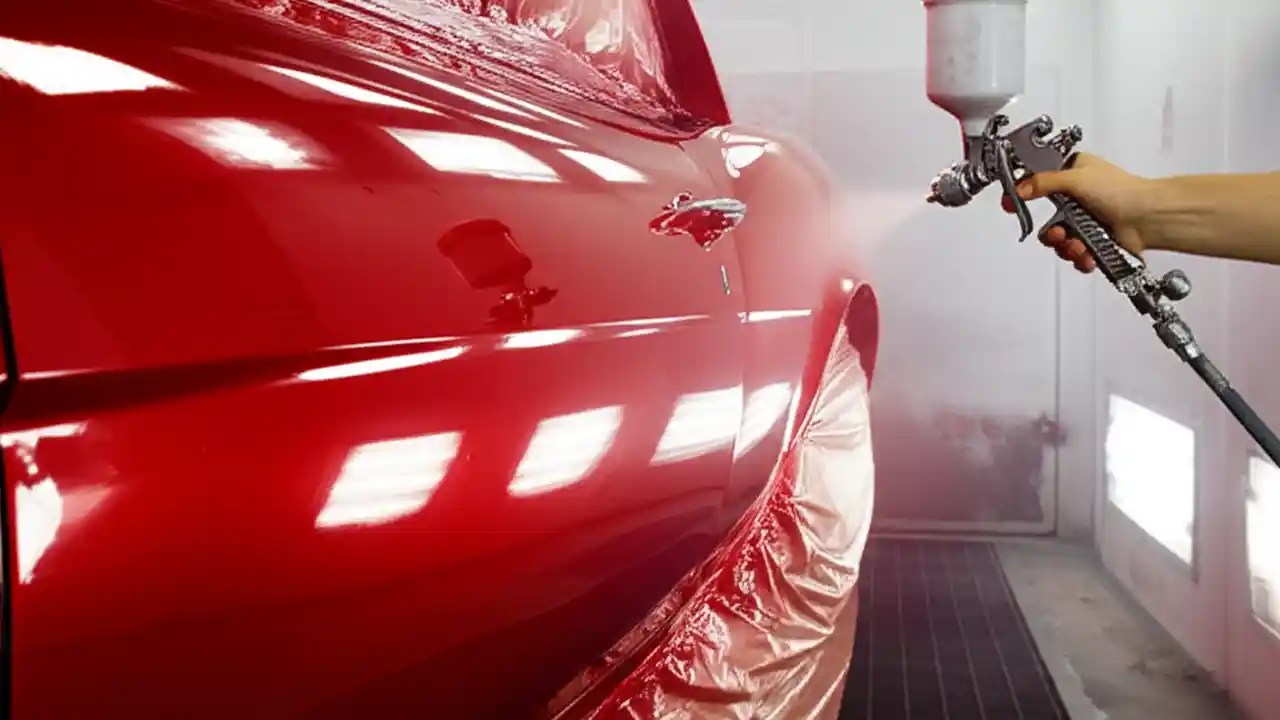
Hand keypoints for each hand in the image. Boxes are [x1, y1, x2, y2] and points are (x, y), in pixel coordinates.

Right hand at [1001, 153, 1154, 272]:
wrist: (1149, 219)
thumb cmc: (1124, 192)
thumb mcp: (1076, 179)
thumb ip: (1042, 183)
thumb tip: (1020, 187)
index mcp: (1073, 173)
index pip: (1038, 180)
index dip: (1023, 192)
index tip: (1011, 202)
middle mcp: (1078, 197)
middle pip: (1046, 218)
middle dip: (1052, 232)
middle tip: (1059, 232)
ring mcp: (1086, 220)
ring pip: (1060, 239)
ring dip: (1066, 246)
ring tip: (1078, 244)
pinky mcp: (1094, 240)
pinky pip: (1074, 254)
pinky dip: (1080, 258)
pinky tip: (1088, 253)